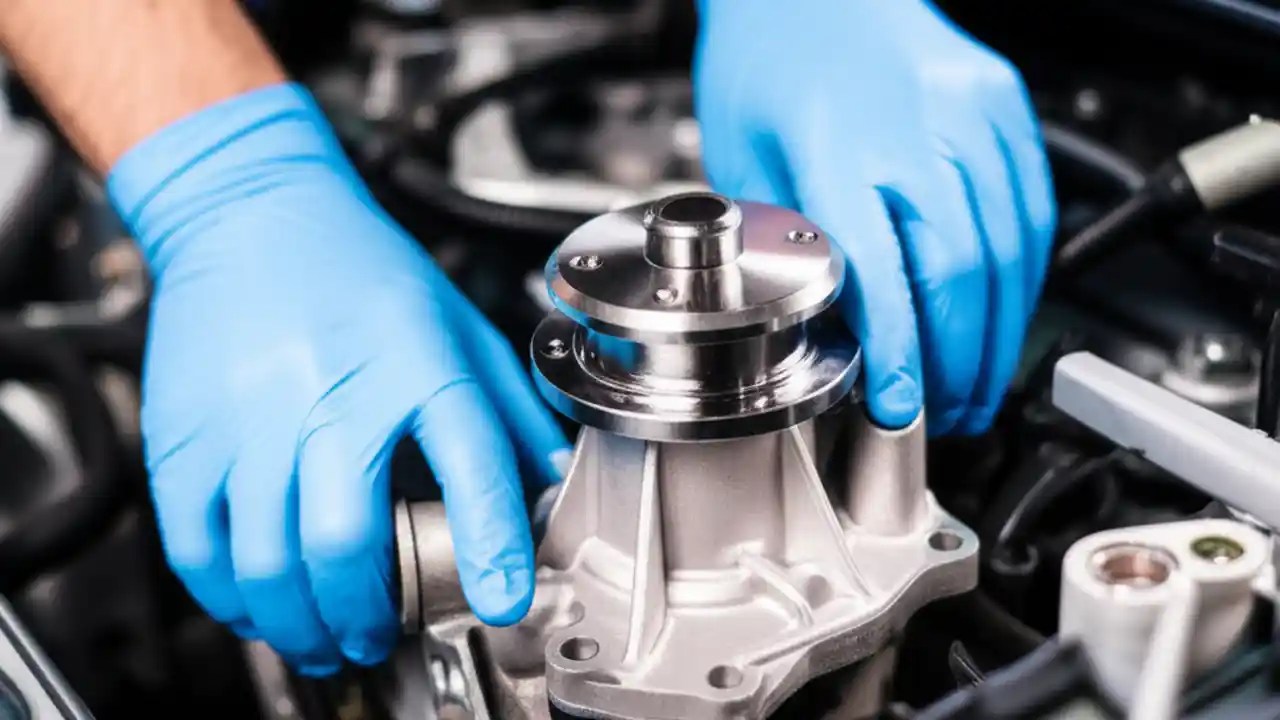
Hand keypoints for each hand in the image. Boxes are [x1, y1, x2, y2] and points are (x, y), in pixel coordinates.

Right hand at [106, 84, 569, 674]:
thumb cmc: (359, 266)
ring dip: (302, 626)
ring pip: (266, 563)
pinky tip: (262, 605)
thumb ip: (509, 408)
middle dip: (369, 615)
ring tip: (327, 639)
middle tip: (382, 631)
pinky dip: (232, 599)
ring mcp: (246, 419)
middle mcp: (328, 392)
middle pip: (343, 541)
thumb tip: (552, 483)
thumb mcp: (457, 323)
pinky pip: (197, 548)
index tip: (505, 598)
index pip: (469, 463)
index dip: (492, 544)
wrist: (247, 209)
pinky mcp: (183, 438)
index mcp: (414, 361)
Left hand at [693, 0, 1056, 433]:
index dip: (901, 356)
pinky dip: (1022, 274)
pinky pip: (1031, 207)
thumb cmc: (764, 58)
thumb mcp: (744, 160)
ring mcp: (972, 110)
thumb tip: (826, 323)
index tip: (901, 408)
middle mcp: (917, 126)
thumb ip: (789, 242)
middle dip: (959, 362)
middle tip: (944, 414)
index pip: (884, 274)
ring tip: (976, 383)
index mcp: (836, 144)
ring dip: (998, 331)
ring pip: (1010, 248)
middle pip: (963, 272)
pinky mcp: (1002, 103)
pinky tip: (1003, 313)